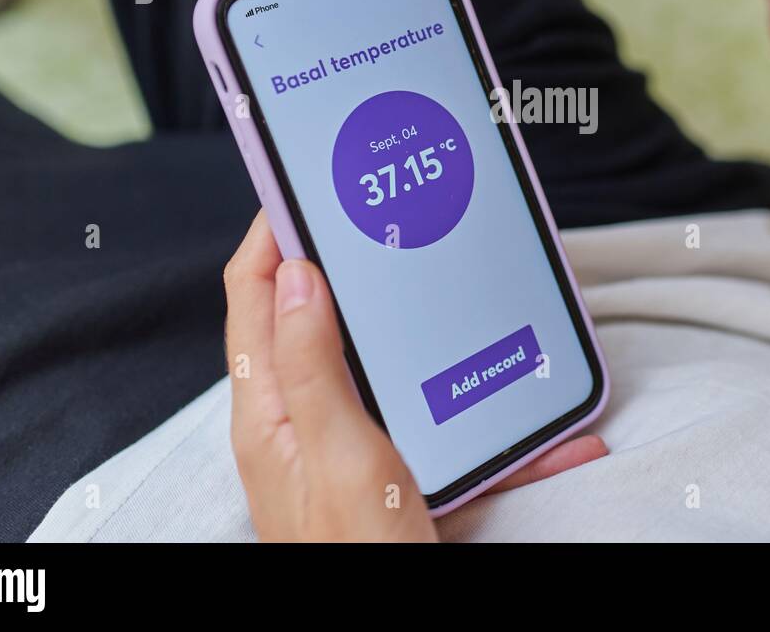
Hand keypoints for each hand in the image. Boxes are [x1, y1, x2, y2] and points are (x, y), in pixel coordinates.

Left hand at [223, 212, 606, 540]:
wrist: (394, 621)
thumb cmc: (358, 557)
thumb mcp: (340, 454)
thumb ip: (314, 365)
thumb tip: (299, 275)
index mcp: (269, 410)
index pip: (254, 294)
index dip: (271, 232)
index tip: (301, 181)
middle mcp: (296, 419)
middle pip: (306, 314)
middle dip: (340, 260)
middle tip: (377, 214)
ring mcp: (338, 442)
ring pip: (369, 356)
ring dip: (409, 323)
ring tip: (440, 282)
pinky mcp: (381, 466)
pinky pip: (421, 410)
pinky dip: (463, 397)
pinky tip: (514, 404)